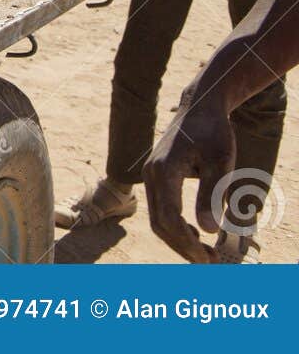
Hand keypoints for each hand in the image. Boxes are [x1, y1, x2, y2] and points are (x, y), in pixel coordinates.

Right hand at [144, 91, 235, 262]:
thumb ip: (211, 194)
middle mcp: (151, 174)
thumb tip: (209, 230)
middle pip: (158, 222)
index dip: (187, 241)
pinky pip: (160, 208)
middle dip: (182, 246)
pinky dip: (175, 225)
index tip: (207, 257)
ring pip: (157, 217)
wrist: (199, 108)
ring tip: (204, 252)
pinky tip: (195, 231)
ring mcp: (151, 175)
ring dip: (178, 238)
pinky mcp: (156, 176)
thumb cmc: (212, 132)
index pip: (169, 217)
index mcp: (163, 171)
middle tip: (208, 261)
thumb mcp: (219, 162)